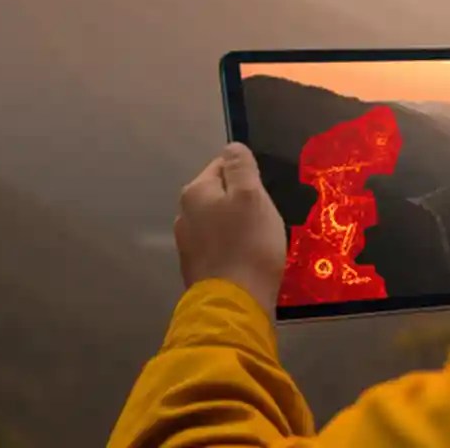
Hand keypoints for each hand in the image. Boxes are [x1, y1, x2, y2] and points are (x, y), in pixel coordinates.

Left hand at [174, 143, 285, 315]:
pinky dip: (231, 246)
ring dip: (236, 225)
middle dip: (241, 200)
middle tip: (265, 216)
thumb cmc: (249, 243)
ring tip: (259, 239)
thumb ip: (241, 166)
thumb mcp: (252, 195)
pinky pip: (217, 245)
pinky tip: (247, 258)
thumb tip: (232, 147)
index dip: (248, 175)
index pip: (223, 165)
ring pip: (217, 221)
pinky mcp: (195, 267)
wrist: (235, 303)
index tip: (265, 193)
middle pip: (218, 194)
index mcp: (196, 191)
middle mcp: (184, 213)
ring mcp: (187, 243)